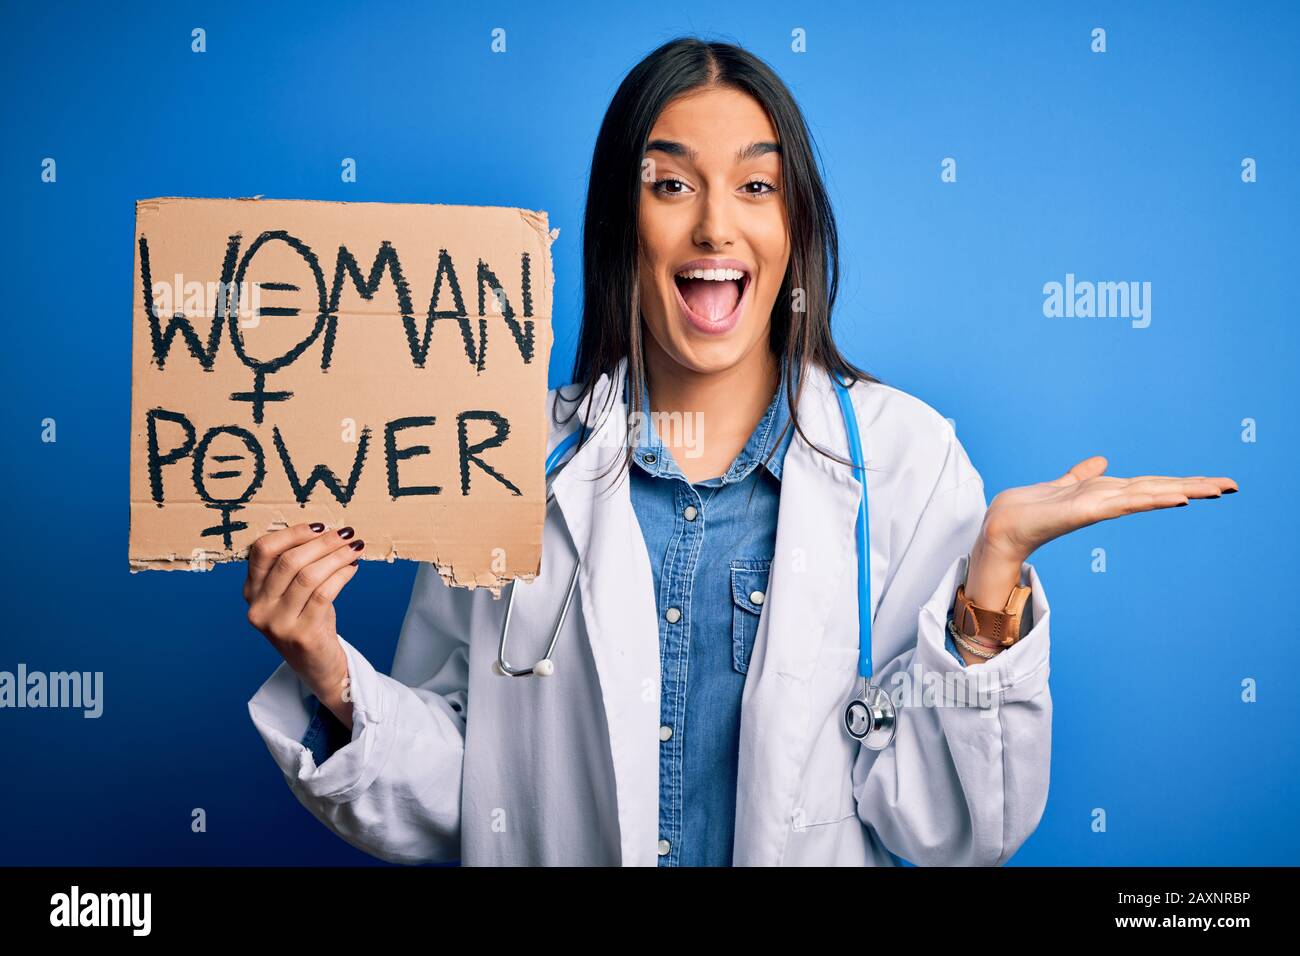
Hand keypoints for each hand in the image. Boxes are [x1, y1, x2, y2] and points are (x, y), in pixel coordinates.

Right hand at [243, 522, 363, 722]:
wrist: (318, 668)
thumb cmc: (308, 622)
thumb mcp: (292, 594)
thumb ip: (295, 567)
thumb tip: (326, 531)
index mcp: (251, 592)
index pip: (262, 551)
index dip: (292, 533)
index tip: (320, 526)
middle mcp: (258, 608)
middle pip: (288, 561)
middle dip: (322, 542)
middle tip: (346, 533)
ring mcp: (278, 625)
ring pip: (308, 576)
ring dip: (336, 556)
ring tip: (355, 547)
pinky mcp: (302, 635)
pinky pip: (325, 594)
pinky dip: (342, 575)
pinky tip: (353, 567)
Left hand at [980, 455, 1239, 562]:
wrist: (1001, 526)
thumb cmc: (1028, 509)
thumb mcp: (1060, 484)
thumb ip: (1081, 475)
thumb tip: (1102, 461)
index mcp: (1104, 494)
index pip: (1150, 484)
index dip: (1181, 482)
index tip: (1214, 482)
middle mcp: (1107, 501)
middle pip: (1158, 489)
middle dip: (1194, 487)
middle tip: (1232, 485)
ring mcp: (1098, 507)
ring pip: (1148, 495)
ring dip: (1181, 491)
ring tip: (1214, 489)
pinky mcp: (1085, 512)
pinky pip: (1122, 503)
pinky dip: (1149, 499)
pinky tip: (1173, 498)